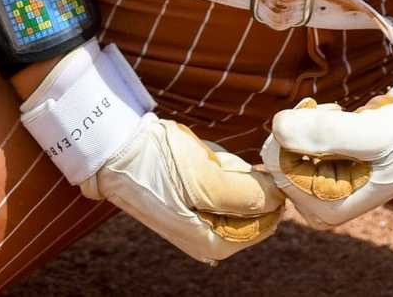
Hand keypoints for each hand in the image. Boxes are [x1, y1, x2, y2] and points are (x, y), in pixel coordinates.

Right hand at [20, 39, 282, 262]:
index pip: (266, 224)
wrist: (113, 149)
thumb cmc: (156, 162)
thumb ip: (246, 193)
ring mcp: (198, 223)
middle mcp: (208, 240)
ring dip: (228, 171)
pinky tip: (197, 157)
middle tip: (218, 161)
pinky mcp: (190, 204)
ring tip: (202, 158)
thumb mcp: (204, 177)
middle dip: (242, 180)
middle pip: (252, 209)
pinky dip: (216, 167)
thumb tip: (279, 199)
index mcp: (213, 243)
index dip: (271, 194)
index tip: (262, 166)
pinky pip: (219, 185)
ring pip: (236, 193)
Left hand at [259, 21, 392, 227]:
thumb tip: (277, 127)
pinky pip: (298, 140)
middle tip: (335, 110)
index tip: (325, 110)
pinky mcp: (321, 173)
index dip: (293, 129)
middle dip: (302, 124)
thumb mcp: (371, 134)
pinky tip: (339, 116)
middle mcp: (318, 206)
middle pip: (278, 154)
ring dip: (310, 120)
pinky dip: (314, 120)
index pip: (277, 165)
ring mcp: (318, 191)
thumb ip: (325, 132)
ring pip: (287, 144)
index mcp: (326, 210)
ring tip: (342, 114)